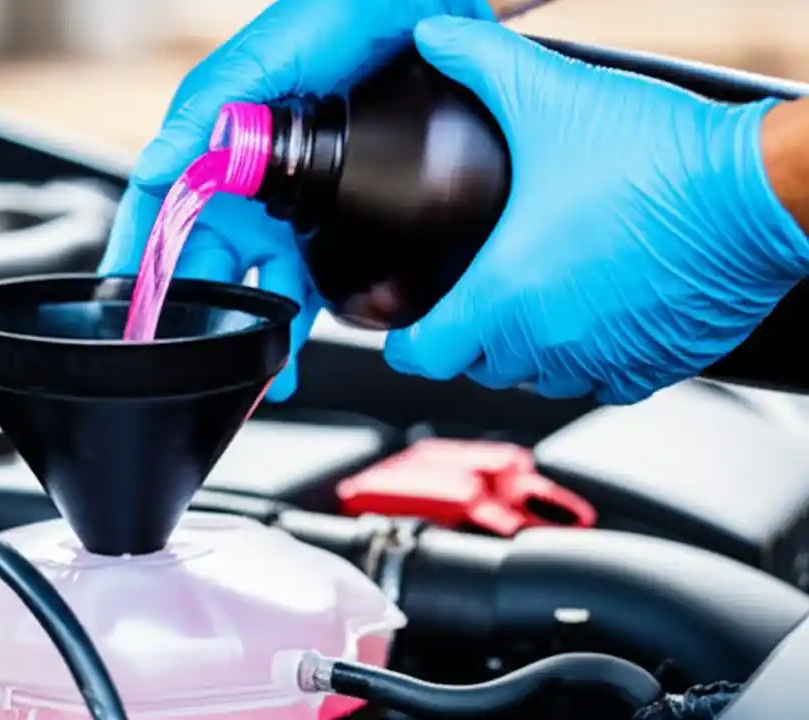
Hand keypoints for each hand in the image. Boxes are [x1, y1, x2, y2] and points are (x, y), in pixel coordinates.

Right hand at [100, 0, 494, 400]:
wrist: (411, 12)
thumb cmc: (324, 18)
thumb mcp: (252, 65)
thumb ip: (201, 113)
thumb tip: (152, 166)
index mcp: (210, 154)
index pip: (158, 223)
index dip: (137, 270)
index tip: (122, 317)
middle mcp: (244, 189)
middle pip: (205, 270)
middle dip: (196, 321)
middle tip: (192, 366)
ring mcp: (289, 210)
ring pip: (258, 288)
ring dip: (255, 335)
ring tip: (258, 375)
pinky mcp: (335, 220)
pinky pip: (312, 281)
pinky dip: (304, 319)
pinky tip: (300, 344)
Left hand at [383, 17, 808, 403]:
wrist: (757, 193)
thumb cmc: (659, 158)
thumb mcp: (550, 98)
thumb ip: (481, 65)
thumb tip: (435, 37)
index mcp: (505, 292)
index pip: (427, 352)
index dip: (406, 342)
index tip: (403, 330)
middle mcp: (547, 340)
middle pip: (480, 364)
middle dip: (468, 335)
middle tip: (474, 295)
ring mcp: (600, 359)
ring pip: (539, 378)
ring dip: (527, 350)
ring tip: (534, 302)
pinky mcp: (651, 366)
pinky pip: (602, 384)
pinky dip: (590, 361)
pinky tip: (594, 318)